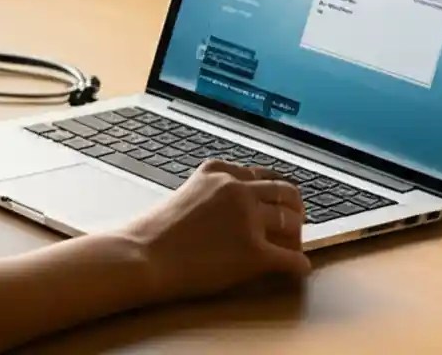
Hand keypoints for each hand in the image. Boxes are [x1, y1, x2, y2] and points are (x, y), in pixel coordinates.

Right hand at [119, 159, 310, 302]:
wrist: (142, 256)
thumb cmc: (153, 233)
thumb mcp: (186, 195)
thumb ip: (213, 194)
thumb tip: (236, 212)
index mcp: (220, 171)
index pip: (263, 174)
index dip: (274, 191)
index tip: (279, 201)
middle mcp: (237, 188)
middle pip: (285, 192)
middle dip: (294, 208)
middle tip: (295, 224)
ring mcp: (248, 219)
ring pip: (292, 222)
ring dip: (297, 236)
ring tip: (293, 248)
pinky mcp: (253, 252)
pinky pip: (291, 259)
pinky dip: (299, 265)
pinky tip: (297, 269)